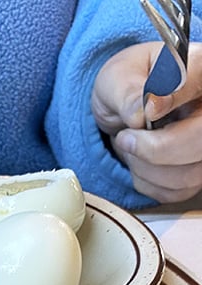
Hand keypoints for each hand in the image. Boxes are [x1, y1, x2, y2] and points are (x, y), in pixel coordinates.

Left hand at [91, 42, 201, 202]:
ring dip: (145, 168)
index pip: (198, 81)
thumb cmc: (125, 88)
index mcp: (199, 68)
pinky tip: (140, 162)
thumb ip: (128, 92)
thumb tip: (145, 109)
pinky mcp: (197, 172)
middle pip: (199, 140)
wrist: (124, 112)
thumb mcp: (116, 80)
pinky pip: (175, 191)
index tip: (149, 108)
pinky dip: (147, 182)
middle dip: (154, 149)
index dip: (175, 98)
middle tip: (126, 137)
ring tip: (131, 146)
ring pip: (188, 173)